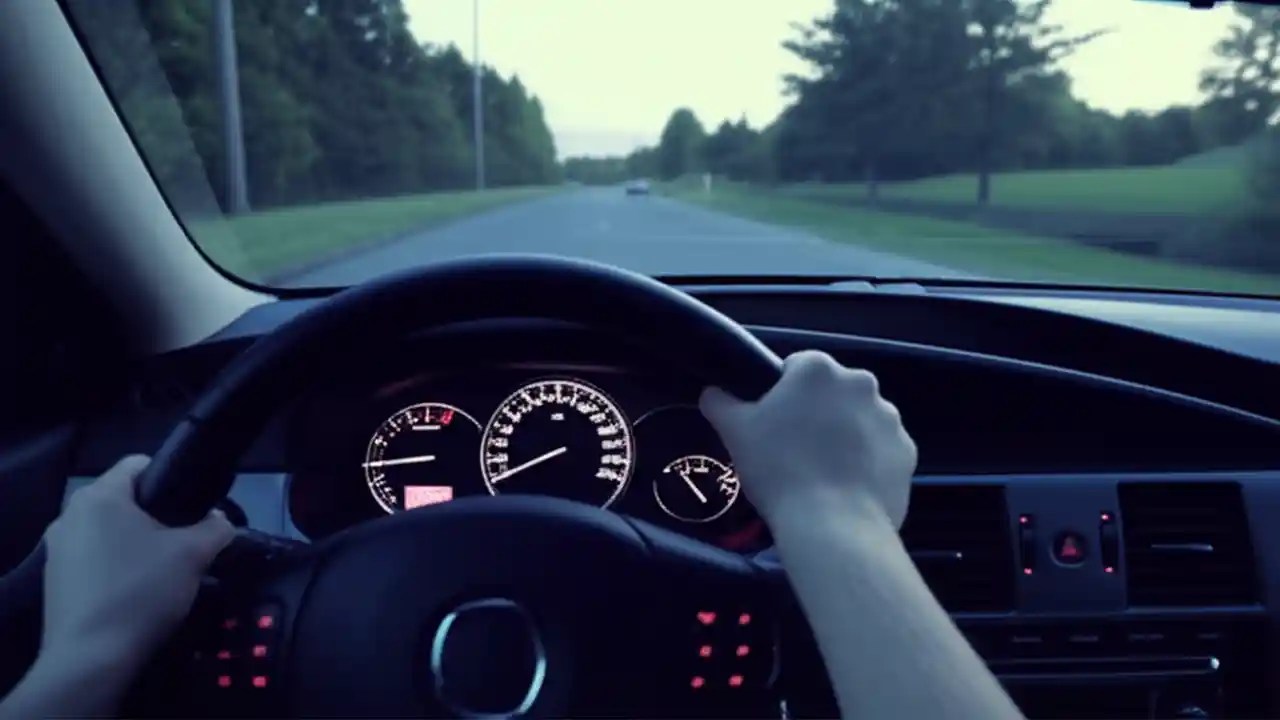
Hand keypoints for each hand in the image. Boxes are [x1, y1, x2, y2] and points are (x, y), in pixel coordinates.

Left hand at [41, 455, 234, 675]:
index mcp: (99, 496)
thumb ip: (216, 527)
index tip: (196, 506)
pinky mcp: (55, 582)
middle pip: (125, 501)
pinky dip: (117, 567)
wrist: (91, 658)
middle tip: (187, 542)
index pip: (139, 464)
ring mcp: (57, 550)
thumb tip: (219, 520)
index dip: (173, 478)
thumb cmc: (142, 591)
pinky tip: (137, 592)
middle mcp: (69, 515)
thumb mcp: (194, 554)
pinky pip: (95, 559)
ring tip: (165, 570)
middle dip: (157, 516)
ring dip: (137, 543)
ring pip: (110, 532)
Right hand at [700, 350, 916, 528]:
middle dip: (817, 412)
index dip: (781, 393)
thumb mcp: (735, 433)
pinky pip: (881, 451)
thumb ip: (721, 403)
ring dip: (845, 436)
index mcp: (818, 369)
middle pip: (832, 392)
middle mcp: (861, 384)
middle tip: (795, 448)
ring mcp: (890, 419)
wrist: (832, 524)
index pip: (796, 367)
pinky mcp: (907, 453)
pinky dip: (868, 463)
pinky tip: (847, 487)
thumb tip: (712, 392)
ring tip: (823, 473)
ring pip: (860, 420)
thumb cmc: (778, 468)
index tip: (773, 423)